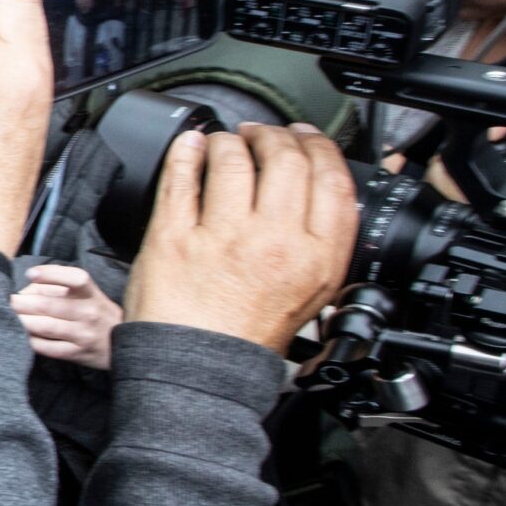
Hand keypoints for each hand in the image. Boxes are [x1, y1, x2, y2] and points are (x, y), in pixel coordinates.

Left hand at [12, 263, 122, 368]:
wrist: (122, 343)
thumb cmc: (93, 312)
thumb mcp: (84, 294)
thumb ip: (56, 287)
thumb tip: (25, 290)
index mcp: (91, 293)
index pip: (75, 279)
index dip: (51, 274)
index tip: (30, 274)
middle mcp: (89, 312)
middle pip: (50, 305)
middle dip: (22, 303)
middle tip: (7, 301)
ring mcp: (84, 335)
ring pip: (46, 327)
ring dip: (23, 322)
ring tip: (8, 317)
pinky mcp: (78, 354)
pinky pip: (48, 348)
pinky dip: (30, 341)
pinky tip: (20, 336)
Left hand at [124, 124, 354, 352]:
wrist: (202, 369)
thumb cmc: (251, 334)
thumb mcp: (314, 292)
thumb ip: (322, 242)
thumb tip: (324, 190)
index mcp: (317, 257)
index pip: (330, 178)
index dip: (318, 146)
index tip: (305, 138)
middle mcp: (274, 242)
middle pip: (284, 160)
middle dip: (273, 136)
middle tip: (260, 136)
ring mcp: (222, 237)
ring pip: (232, 160)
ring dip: (228, 141)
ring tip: (224, 143)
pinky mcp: (174, 237)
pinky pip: (180, 178)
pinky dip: (185, 152)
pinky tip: (189, 145)